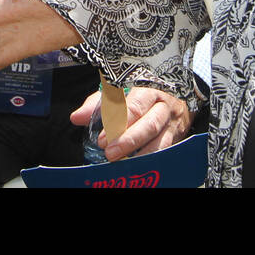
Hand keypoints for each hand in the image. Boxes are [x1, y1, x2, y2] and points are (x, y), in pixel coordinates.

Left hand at [70, 86, 195, 160]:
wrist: (177, 93)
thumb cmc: (143, 92)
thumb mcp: (121, 91)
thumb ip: (99, 104)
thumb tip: (77, 117)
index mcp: (148, 88)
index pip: (134, 105)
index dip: (117, 122)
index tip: (102, 139)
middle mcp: (163, 105)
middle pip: (149, 124)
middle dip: (128, 141)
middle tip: (109, 153)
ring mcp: (172, 122)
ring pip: (160, 140)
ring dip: (140, 154)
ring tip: (122, 163)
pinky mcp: (177, 136)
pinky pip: (166, 150)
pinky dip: (151, 160)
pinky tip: (138, 166)